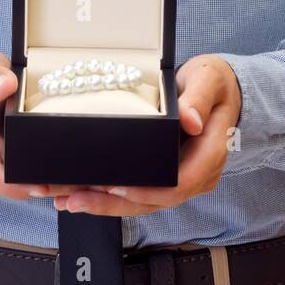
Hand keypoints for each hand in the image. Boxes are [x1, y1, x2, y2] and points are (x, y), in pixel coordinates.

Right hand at [0, 51, 60, 200]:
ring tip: (76, 184)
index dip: (9, 184)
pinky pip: (25, 181)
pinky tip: (71, 179)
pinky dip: (48, 182)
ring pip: (18, 189)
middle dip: (37, 190)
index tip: (38, 186)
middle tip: (70, 186)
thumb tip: (4, 86)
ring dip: (47, 189)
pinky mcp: (10, 167)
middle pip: (4, 187)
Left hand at [29, 55, 241, 215]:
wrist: (216, 87)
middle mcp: (196, 174)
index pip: (180, 184)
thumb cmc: (213, 82)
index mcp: (210, 154)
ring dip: (104, 204)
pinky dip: (108, 195)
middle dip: (112, 204)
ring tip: (68, 201)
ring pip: (141, 202)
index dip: (148, 191)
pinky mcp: (164, 176)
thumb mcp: (209, 80)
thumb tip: (191, 121)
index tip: (117, 187)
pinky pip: (138, 192)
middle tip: (76, 200)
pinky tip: (80, 194)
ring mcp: (180, 179)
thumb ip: (200, 98)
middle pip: (154, 201)